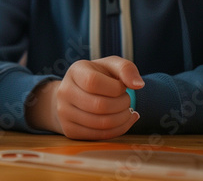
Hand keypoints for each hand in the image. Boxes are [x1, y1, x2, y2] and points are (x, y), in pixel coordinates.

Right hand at [28, 57, 142, 139]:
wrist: (76, 93)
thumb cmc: (99, 78)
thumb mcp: (111, 66)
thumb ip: (126, 69)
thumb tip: (138, 85)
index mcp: (75, 72)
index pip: (93, 82)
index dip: (115, 88)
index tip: (122, 87)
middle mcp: (64, 92)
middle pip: (99, 106)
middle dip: (123, 105)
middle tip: (127, 101)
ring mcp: (64, 112)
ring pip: (101, 124)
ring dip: (123, 119)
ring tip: (126, 111)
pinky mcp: (70, 130)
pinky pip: (100, 135)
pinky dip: (118, 130)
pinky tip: (122, 121)